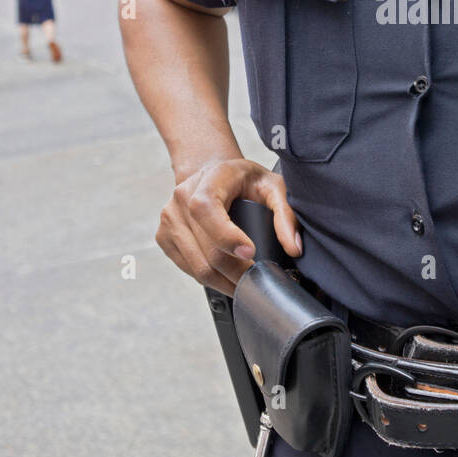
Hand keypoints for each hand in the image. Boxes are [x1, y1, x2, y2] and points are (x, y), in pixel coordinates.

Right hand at [155, 157, 300, 296]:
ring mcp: (169, 219)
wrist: (211, 171)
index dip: (227, 237)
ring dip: (225, 283)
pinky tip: (227, 276)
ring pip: (197, 268)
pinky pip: (188, 269)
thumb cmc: (242, 179)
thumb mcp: (272, 185)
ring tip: (246, 285)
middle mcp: (182, 198)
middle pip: (207, 251)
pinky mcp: (164, 236)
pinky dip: (210, 279)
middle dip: (237, 273)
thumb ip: (285, 213)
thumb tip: (294, 248)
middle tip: (259, 282)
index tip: (251, 253)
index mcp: (208, 180)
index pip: (206, 211)